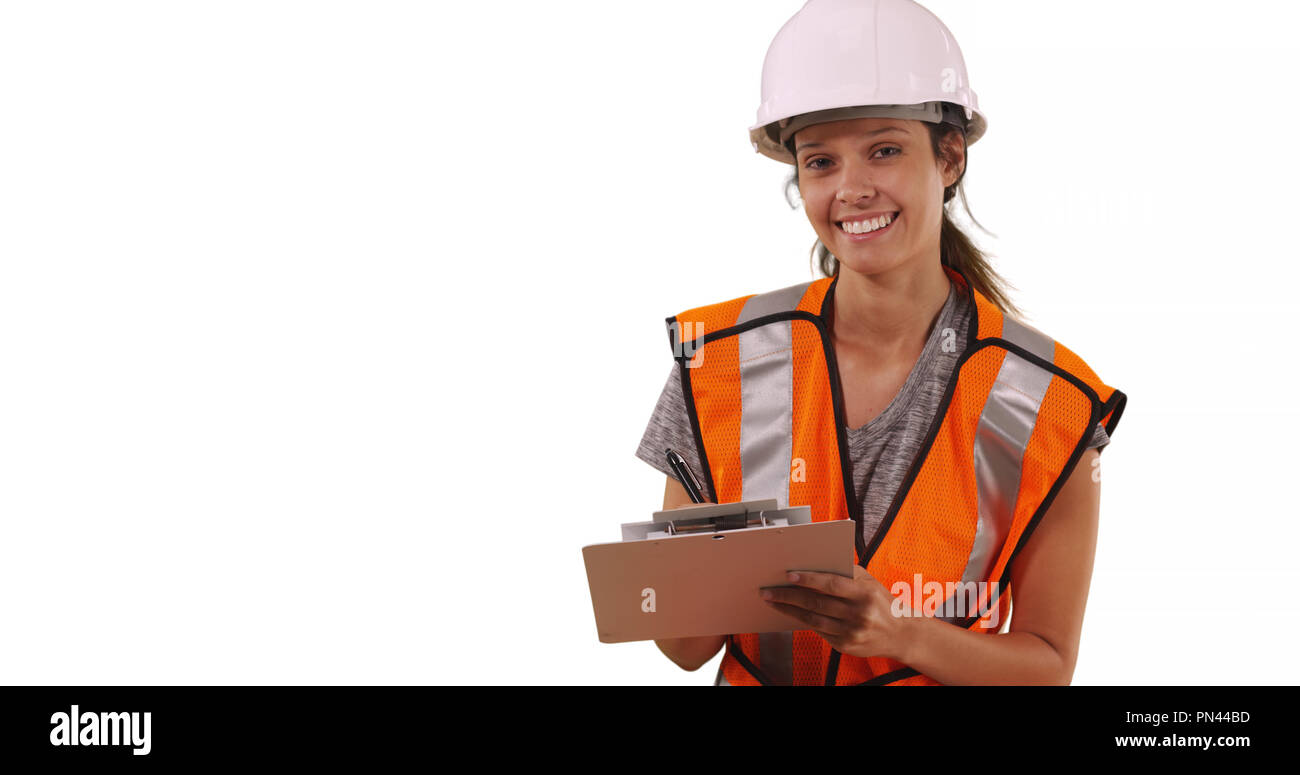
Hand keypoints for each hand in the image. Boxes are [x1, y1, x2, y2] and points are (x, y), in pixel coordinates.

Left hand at [761, 566, 911, 660]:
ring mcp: (852, 633)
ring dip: (790, 610)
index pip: (831, 585)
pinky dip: (803, 621)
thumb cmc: (882, 602)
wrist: (901, 634)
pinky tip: (791, 613)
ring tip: (773, 602)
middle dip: (789, 596)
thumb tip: (813, 564)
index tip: (788, 576)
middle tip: (768, 591)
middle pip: (817, 603)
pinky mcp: (846, 646)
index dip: (808, 580)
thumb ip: (846, 573)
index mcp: (864, 594)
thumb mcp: (869, 583)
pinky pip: (819, 631)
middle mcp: (858, 615)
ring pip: (813, 620)